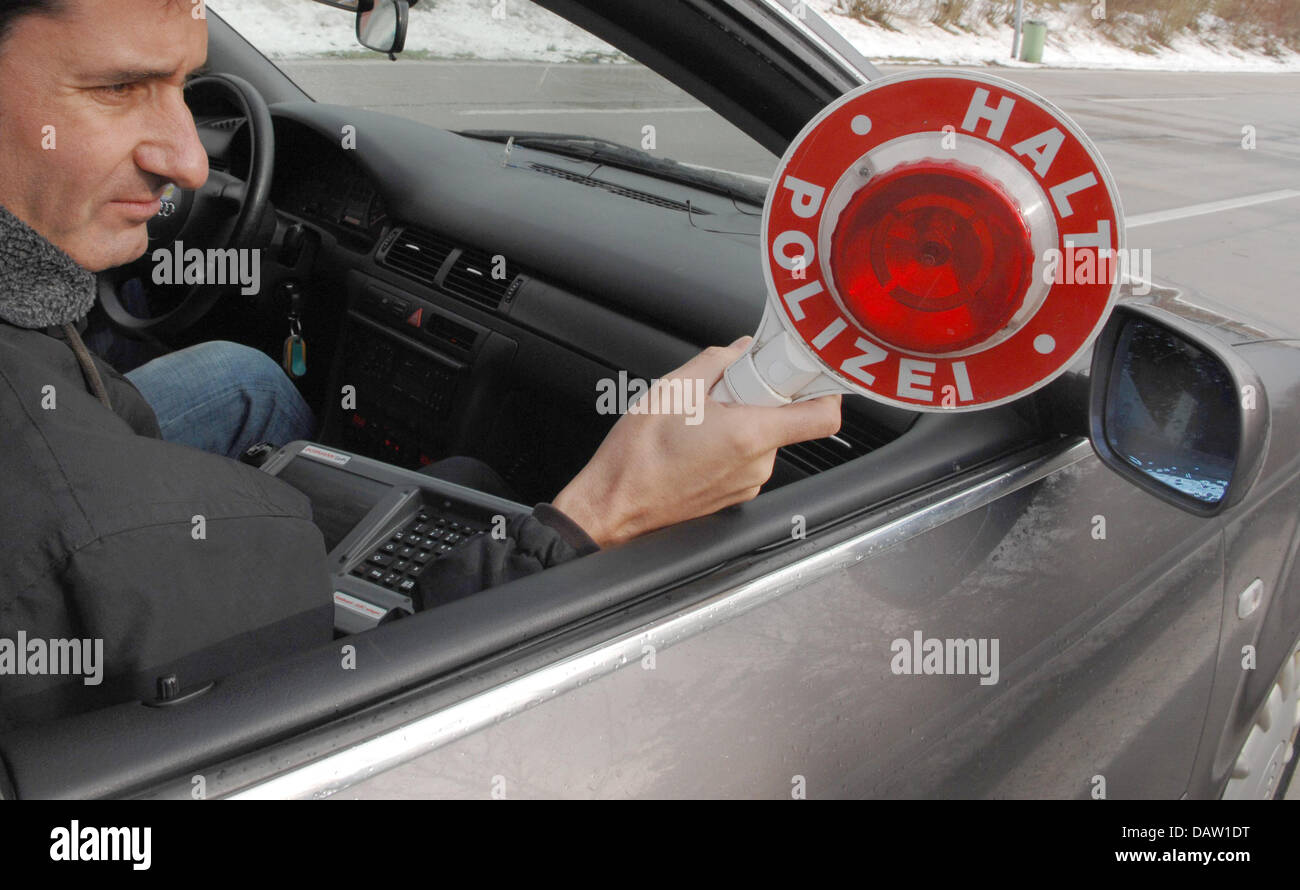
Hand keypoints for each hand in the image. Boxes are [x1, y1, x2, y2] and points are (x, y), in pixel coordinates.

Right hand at [553, 336, 841, 547]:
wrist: (615, 504)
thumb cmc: (638, 455)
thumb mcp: (675, 388)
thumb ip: (718, 361)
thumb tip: (742, 350)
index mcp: (750, 434)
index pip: (823, 416)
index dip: (824, 389)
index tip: (805, 371)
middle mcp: (757, 464)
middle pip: (786, 420)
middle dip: (762, 397)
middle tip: (726, 389)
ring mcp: (747, 483)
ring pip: (763, 437)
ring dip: (741, 420)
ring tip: (701, 417)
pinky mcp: (734, 494)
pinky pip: (746, 458)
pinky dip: (729, 442)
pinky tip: (696, 438)